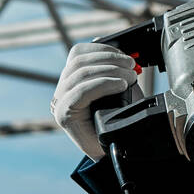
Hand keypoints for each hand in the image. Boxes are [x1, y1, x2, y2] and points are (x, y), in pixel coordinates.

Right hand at [52, 42, 140, 161]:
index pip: (78, 53)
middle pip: (79, 60)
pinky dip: (104, 83)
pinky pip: (81, 91)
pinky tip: (121, 85)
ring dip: (111, 70)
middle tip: (133, 66)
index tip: (126, 55)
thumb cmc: (117, 120)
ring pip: (80, 73)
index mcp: (71, 81)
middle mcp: (62, 90)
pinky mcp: (64, 115)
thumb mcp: (117, 87)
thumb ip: (109, 66)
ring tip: (131, 77)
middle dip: (110, 59)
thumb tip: (101, 40)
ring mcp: (60, 102)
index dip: (103, 49)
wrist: (115, 152)